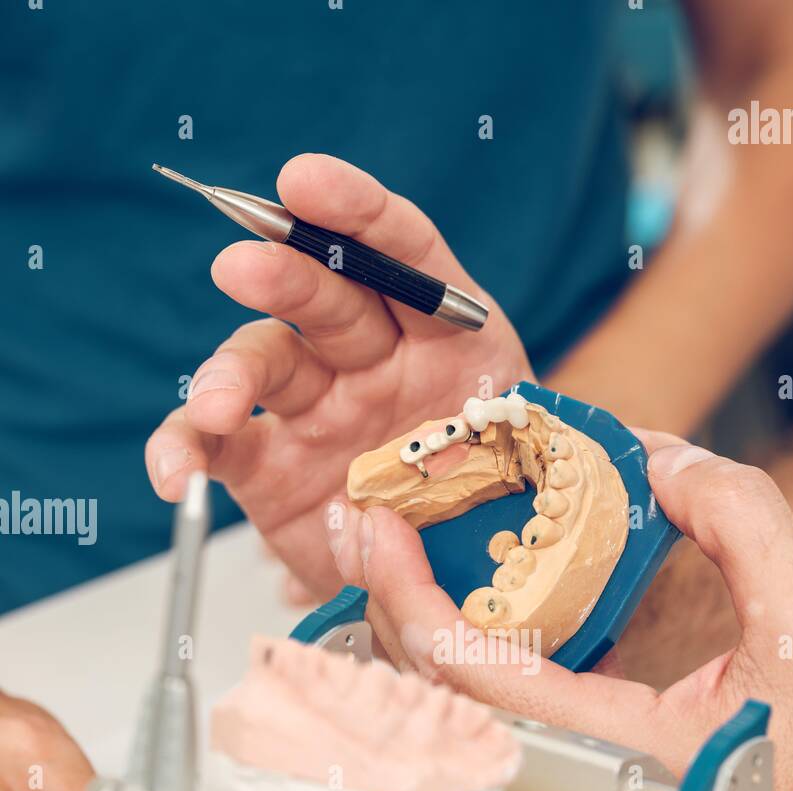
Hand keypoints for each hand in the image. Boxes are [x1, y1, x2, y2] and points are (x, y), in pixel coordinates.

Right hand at [145, 154, 530, 596]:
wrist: (449, 570)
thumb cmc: (498, 502)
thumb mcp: (542, 464)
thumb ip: (545, 446)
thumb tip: (581, 455)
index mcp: (445, 335)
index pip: (406, 255)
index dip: (360, 213)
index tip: (304, 181)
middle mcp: (371, 358)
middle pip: (324, 299)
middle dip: (284, 277)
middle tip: (245, 268)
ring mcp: (315, 410)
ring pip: (263, 364)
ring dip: (229, 374)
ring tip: (215, 405)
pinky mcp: (268, 467)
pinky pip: (216, 446)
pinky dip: (185, 452)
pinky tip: (174, 477)